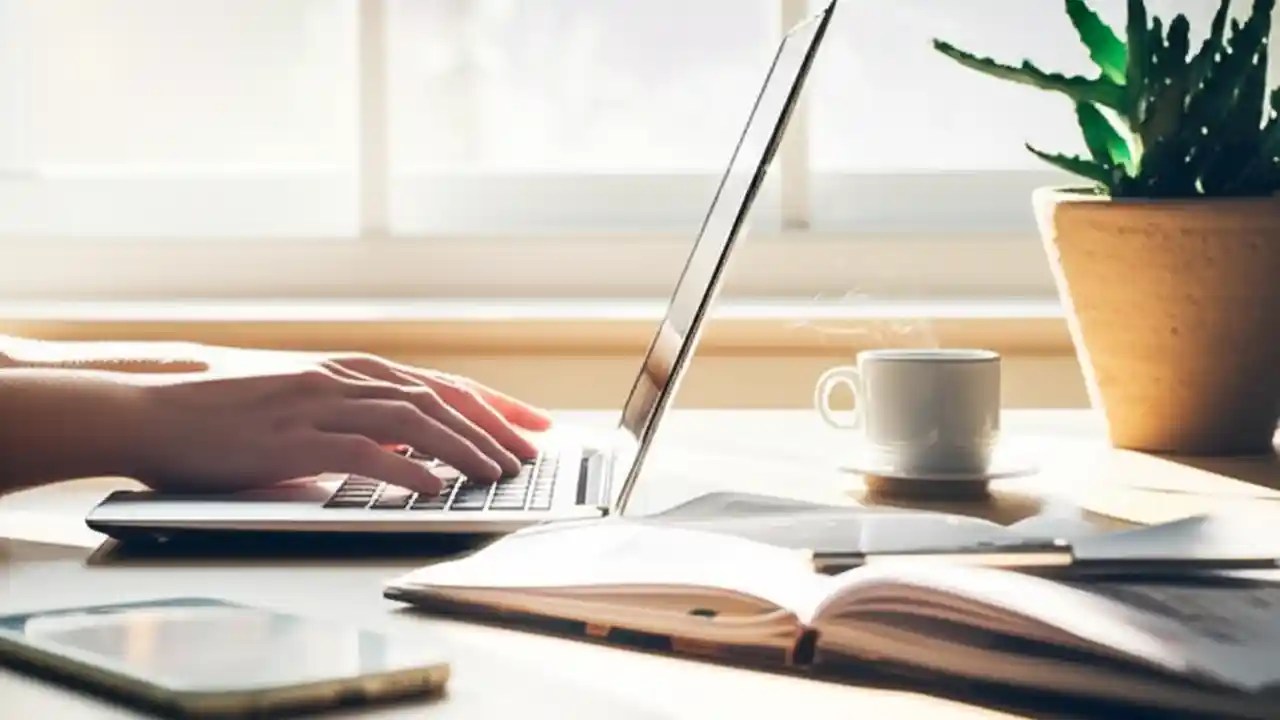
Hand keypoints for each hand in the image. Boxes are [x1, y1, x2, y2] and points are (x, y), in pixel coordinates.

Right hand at [132, 363, 547, 494]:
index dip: (490, 403)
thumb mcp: (300, 411)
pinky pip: (363, 450)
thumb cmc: (224, 419)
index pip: (437, 385)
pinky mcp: (292, 437)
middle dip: (491, 426)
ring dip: (462, 447)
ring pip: (412, 420)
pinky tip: (436, 486)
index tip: (531, 422)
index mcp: (347, 373)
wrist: (152, 412)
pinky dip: (406, 468)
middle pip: (437, 399)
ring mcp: (318, 404)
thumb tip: (403, 453)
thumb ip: (351, 423)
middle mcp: (342, 381)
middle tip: (529, 453)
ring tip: (496, 473)